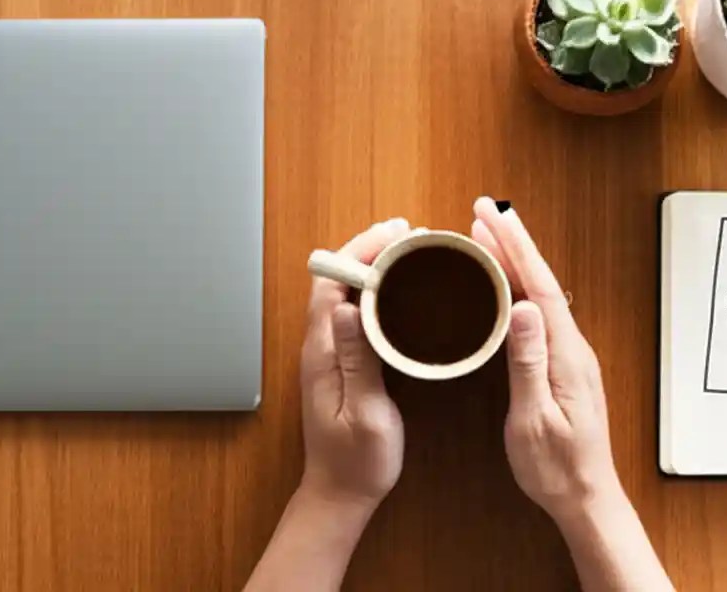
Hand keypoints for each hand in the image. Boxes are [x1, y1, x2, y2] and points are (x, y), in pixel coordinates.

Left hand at [300, 218, 408, 506]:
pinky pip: (353, 313)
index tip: (394, 234)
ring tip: (407, 250)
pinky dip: (375, 290)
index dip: (360, 252)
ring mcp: (327, 353)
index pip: (332, 285)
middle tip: (407, 233)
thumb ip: (357, 360)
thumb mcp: (365, 412)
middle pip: (336, 281)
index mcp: (322, 353)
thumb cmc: (357, 461)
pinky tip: (398, 289)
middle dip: (368, 249)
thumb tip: (349, 308)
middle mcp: (319, 346)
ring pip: (344, 293)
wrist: (339, 494)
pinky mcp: (340, 362)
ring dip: (371, 266)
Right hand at [472, 198, 674, 591]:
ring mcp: (570, 356)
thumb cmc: (555, 467)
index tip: (492, 216)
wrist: (586, 497)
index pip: (541, 287)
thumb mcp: (533, 418)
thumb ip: (527, 362)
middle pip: (542, 282)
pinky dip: (519, 289)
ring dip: (515, 263)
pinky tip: (504, 287)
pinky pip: (540, 314)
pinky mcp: (564, 366)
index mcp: (566, 355)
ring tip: (487, 236)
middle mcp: (573, 347)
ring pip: (541, 296)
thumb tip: (522, 307)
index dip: (517, 247)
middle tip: (482, 211)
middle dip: (513, 243)